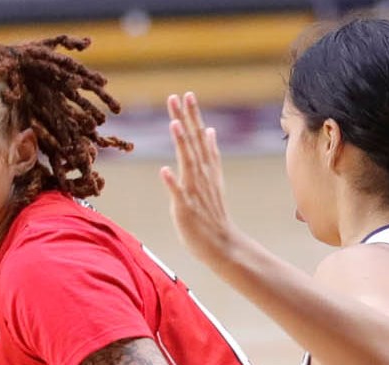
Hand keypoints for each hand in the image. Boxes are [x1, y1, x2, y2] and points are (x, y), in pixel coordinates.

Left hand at [159, 91, 242, 267]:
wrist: (223, 246)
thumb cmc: (213, 214)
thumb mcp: (213, 179)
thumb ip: (210, 154)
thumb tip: (210, 130)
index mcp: (207, 169)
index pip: (200, 137)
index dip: (193, 116)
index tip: (187, 94)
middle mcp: (202, 177)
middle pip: (194, 144)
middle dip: (186, 121)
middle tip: (178, 97)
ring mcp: (195, 193)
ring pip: (189, 164)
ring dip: (182, 145)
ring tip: (174, 125)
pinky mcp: (187, 210)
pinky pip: (179, 196)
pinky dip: (173, 183)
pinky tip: (164, 170)